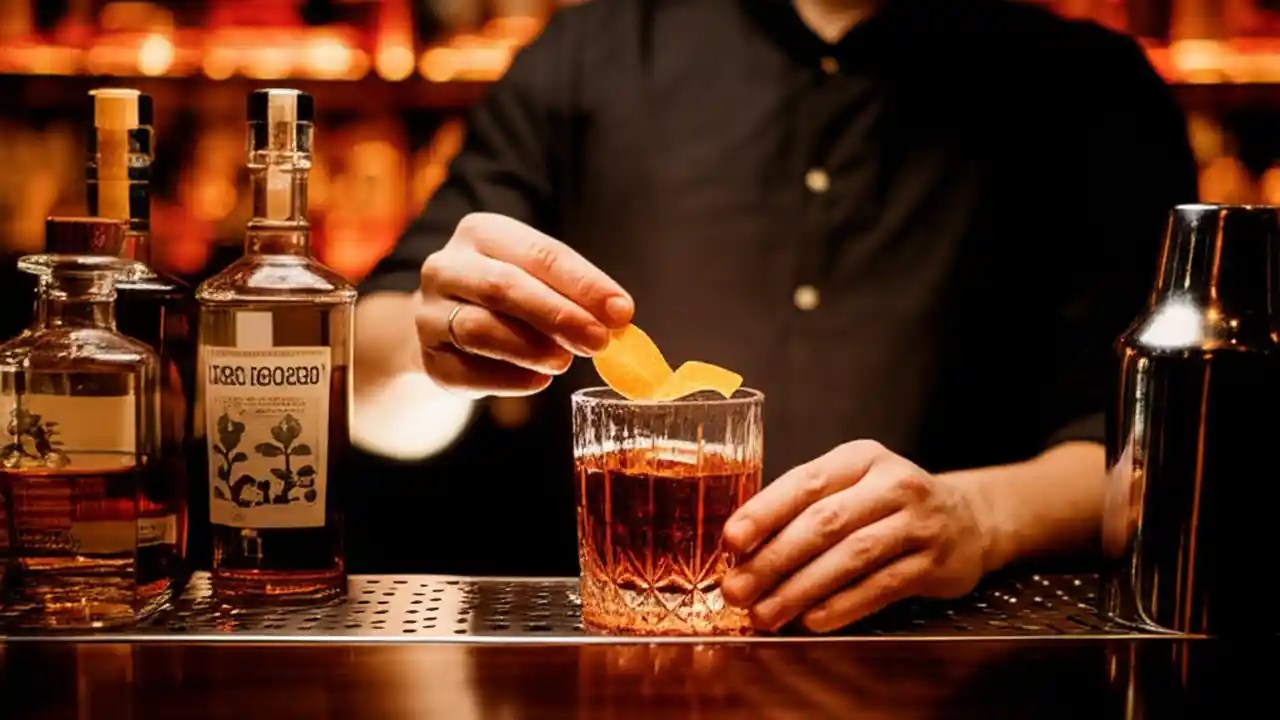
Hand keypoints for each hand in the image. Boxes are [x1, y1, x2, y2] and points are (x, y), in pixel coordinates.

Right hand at [416, 213, 633, 395]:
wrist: (448, 327)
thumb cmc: (510, 298)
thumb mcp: (540, 280)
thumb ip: (576, 296)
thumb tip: (618, 319)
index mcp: (482, 233)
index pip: (540, 254)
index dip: (584, 284)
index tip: (622, 312)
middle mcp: (447, 267)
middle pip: (503, 287)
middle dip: (558, 316)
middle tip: (599, 341)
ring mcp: (429, 313)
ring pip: (478, 329)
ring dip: (530, 348)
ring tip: (564, 362)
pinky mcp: (429, 358)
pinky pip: (468, 372)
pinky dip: (508, 380)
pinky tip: (538, 380)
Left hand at [720, 440, 992, 632]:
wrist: (968, 519)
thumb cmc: (888, 504)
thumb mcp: (852, 486)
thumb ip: (803, 508)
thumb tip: (741, 550)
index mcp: (860, 458)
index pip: (805, 482)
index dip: (764, 512)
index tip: (730, 541)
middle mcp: (892, 484)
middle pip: (824, 522)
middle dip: (773, 559)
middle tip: (737, 589)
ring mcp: (918, 523)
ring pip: (851, 557)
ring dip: (801, 589)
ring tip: (766, 613)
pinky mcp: (935, 563)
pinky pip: (881, 586)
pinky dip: (842, 606)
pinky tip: (812, 620)